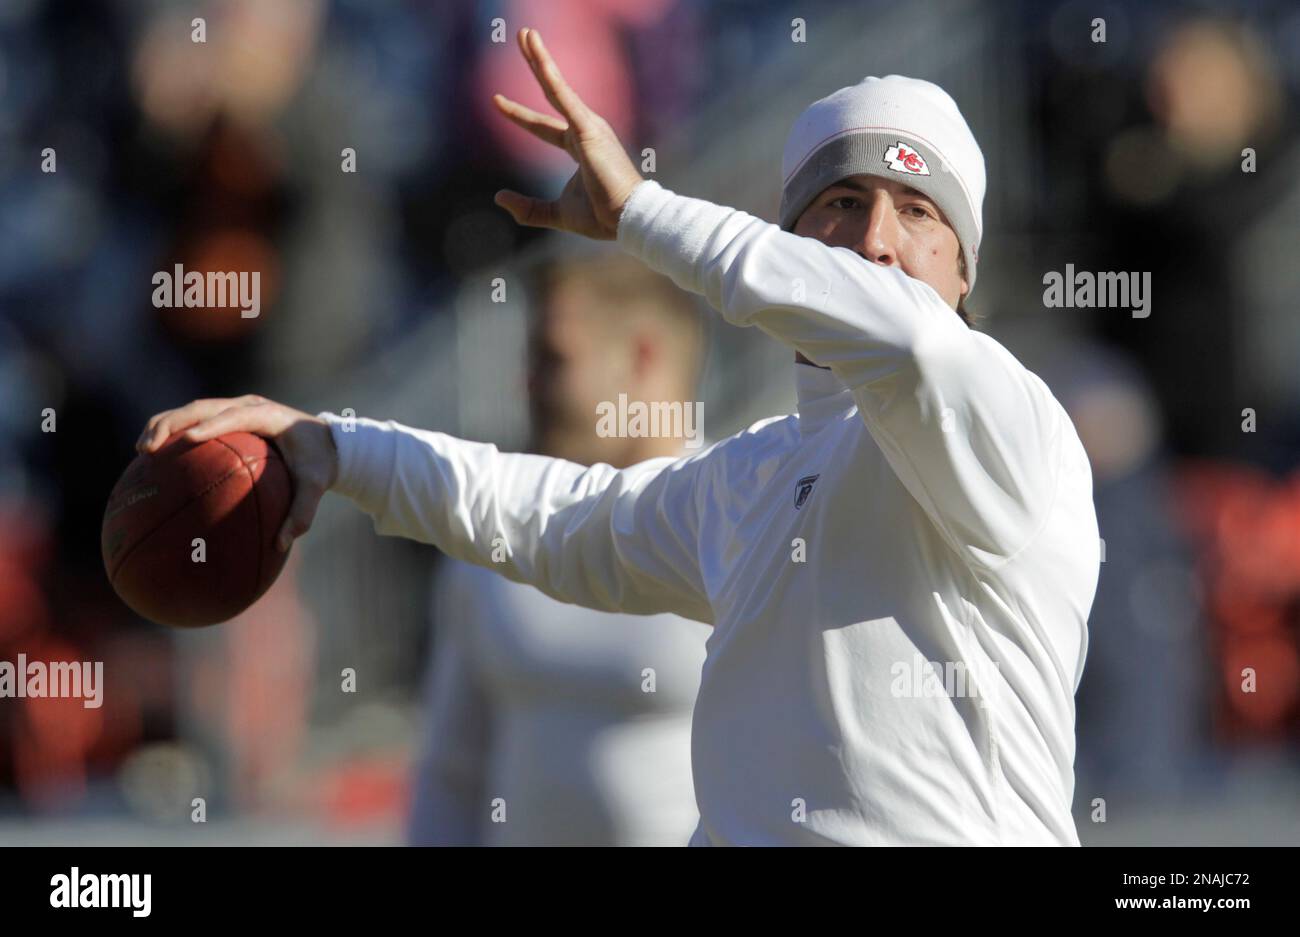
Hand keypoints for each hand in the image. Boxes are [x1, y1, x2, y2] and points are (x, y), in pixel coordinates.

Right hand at [135, 395, 338, 551]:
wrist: (326, 442)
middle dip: (172, 423)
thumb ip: (303, 512)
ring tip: (140, 451)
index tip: (188, 440)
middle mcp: (247, 406)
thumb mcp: (317, 485)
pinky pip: (194, 421)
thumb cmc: (319, 463)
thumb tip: (281, 543)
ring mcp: (234, 408)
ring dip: (163, 425)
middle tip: (148, 448)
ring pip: (191, 410)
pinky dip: (171, 434)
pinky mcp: (226, 417)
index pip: (235, 416)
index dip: (211, 425)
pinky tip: (152, 458)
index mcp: (267, 415)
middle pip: (202, 407)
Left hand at [492, 28, 643, 239]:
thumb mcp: (556, 213)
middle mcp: (585, 131)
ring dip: (540, 58)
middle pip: (551, 93)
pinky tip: (536, 53)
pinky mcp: (589, 128)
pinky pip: (563, 96)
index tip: (497, 101)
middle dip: (535, 65)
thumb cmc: (602, 217)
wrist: (627, 218)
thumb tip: (498, 197)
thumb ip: (528, 208)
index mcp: (580, 147)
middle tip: (521, 38)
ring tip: (525, 34)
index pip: (543, 126)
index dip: (520, 114)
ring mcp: (588, 126)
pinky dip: (549, 73)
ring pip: (556, 86)